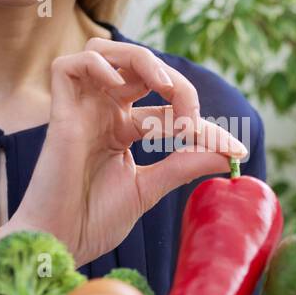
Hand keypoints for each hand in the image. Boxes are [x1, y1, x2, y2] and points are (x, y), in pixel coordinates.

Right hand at [8, 37, 247, 265]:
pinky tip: (119, 88)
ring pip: (105, 52)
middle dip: (177, 84)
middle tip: (193, 121)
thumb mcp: (149, 188)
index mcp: (121, 130)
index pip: (169, 109)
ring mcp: (81, 109)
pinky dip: (99, 65)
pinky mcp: (60, 112)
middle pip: (141, 69)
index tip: (236, 151)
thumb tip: (229, 155)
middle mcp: (102, 113)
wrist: (59, 242)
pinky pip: (70, 65)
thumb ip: (184, 165)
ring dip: (141, 60)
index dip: (205, 126)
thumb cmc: (94, 221)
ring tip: (165, 88)